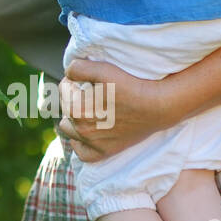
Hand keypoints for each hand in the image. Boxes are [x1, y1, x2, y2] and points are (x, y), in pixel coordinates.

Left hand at [56, 59, 170, 161]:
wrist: (158, 106)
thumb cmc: (130, 86)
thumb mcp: (101, 69)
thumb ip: (76, 68)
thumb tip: (67, 75)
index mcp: (77, 109)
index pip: (62, 89)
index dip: (73, 80)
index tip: (87, 78)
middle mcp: (82, 129)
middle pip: (65, 108)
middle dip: (73, 97)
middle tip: (91, 91)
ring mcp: (93, 143)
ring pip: (68, 129)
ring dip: (73, 118)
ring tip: (89, 109)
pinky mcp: (104, 152)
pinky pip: (81, 152)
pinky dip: (80, 142)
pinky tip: (88, 131)